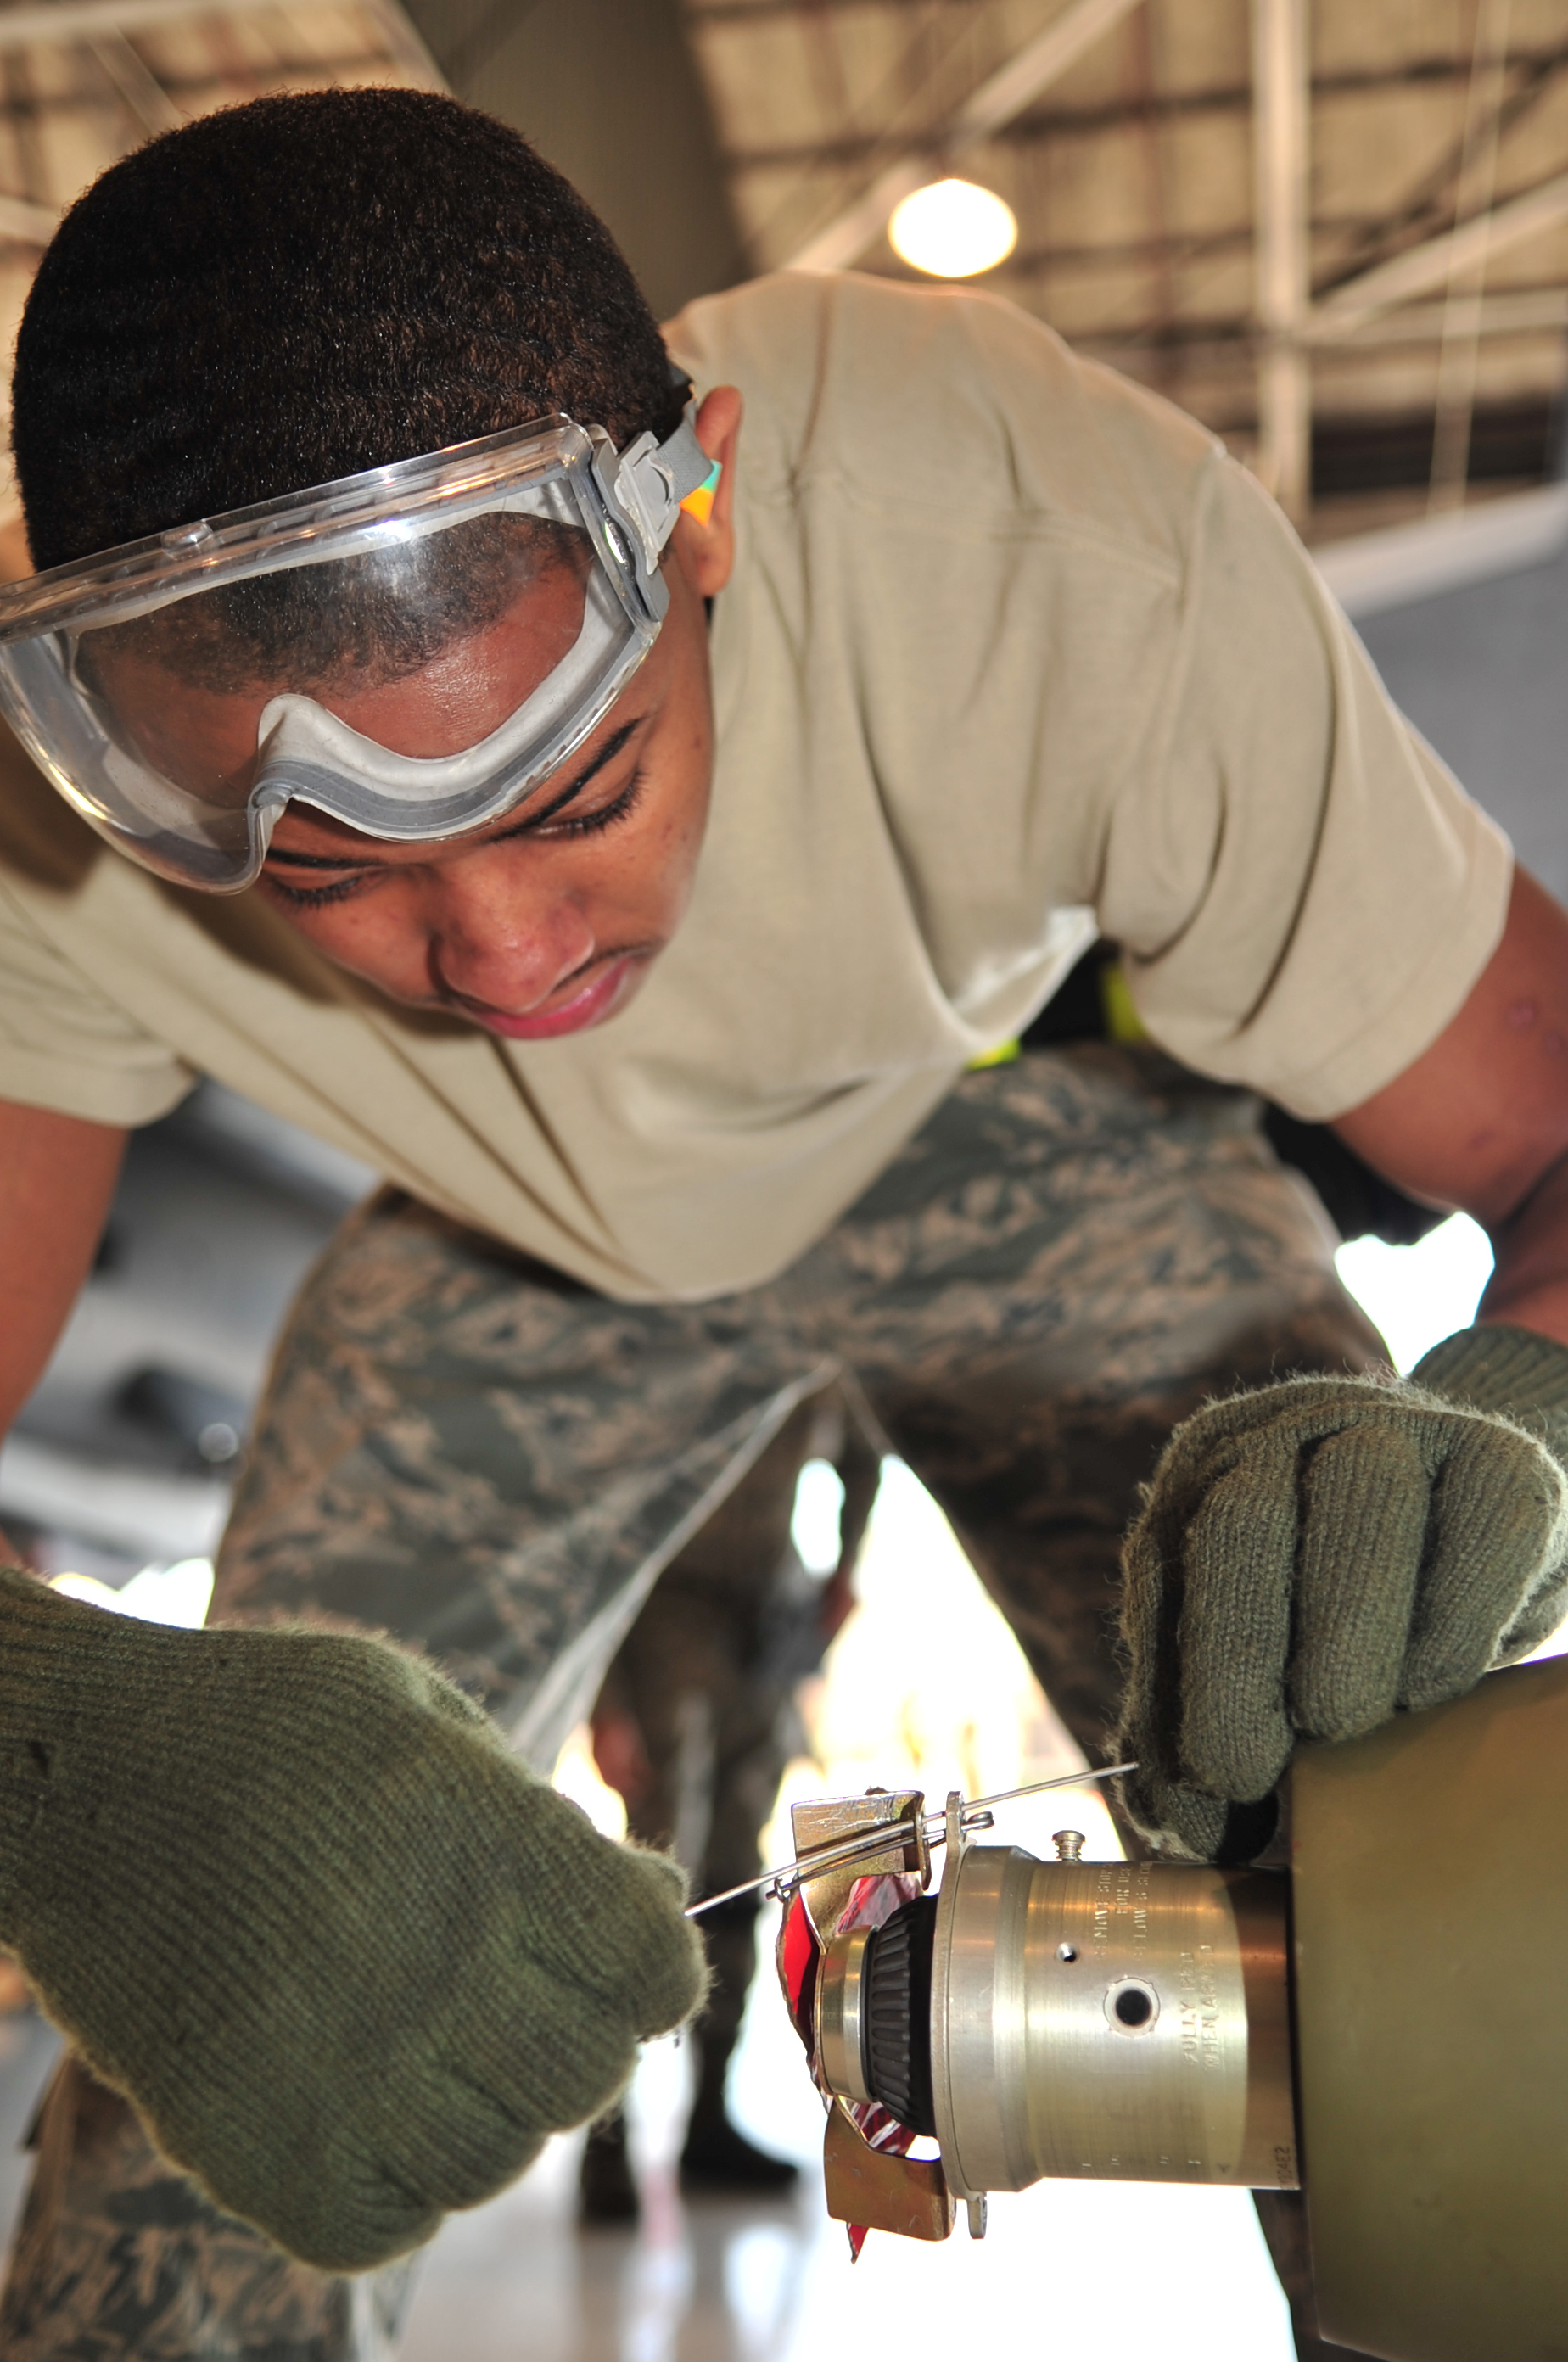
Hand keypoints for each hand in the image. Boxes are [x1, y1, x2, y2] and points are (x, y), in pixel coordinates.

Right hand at [0, 1572, 703, 2269]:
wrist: (81, 1782)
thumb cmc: (271, 1728)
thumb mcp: (428, 1719)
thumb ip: (548, 1821)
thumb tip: (656, 1901)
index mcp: (489, 1847)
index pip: (656, 1969)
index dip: (654, 1961)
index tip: (617, 1943)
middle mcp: (433, 1970)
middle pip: (590, 2074)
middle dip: (577, 2031)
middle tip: (513, 1988)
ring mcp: (344, 2075)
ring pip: (498, 2159)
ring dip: (487, 2107)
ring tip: (424, 2032)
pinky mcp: (259, 2152)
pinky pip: (392, 2223)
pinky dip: (399, 2182)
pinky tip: (367, 2101)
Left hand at [1116, 1326, 1567, 1860]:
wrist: (1474, 1520)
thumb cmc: (1352, 1608)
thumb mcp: (1264, 1647)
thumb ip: (1207, 1717)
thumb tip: (1180, 1828)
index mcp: (1206, 1475)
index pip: (1168, 1569)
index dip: (1188, 1680)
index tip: (1220, 1787)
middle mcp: (1286, 1432)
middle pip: (1243, 1519)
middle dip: (1247, 1653)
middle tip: (1279, 1756)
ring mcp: (1396, 1427)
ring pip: (1359, 1495)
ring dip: (1348, 1627)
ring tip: (1355, 1721)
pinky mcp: (1498, 1456)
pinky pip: (1479, 1520)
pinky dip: (1454, 1613)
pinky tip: (1435, 1684)